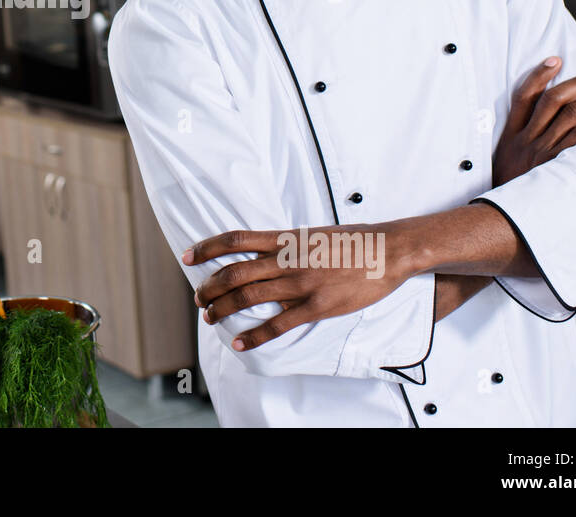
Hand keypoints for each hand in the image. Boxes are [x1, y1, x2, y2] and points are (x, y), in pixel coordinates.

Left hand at [185, 222, 419, 349]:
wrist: (387, 250)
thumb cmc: (351, 241)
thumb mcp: (310, 233)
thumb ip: (284, 243)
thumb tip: (262, 249)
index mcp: (284, 238)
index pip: (235, 239)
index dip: (207, 248)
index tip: (188, 257)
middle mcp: (286, 259)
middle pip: (234, 273)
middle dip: (209, 287)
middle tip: (198, 297)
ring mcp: (300, 283)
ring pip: (248, 298)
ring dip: (222, 309)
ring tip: (210, 317)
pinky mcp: (316, 306)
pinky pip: (277, 324)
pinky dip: (254, 336)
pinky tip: (239, 342)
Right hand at [492, 57, 575, 188]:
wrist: (500, 217)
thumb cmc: (506, 190)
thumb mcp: (501, 162)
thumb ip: (516, 143)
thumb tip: (536, 126)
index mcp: (511, 135)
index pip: (524, 96)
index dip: (539, 75)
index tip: (555, 60)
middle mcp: (526, 140)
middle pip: (553, 100)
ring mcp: (541, 152)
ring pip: (571, 117)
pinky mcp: (555, 165)